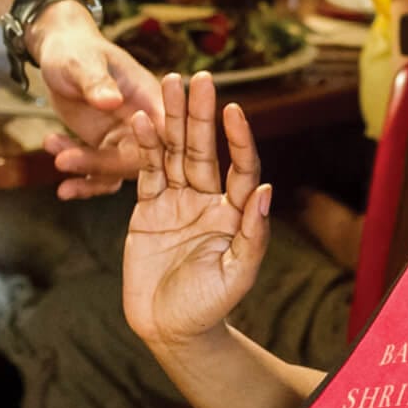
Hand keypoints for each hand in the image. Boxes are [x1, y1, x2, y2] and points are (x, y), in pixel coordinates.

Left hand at [29, 0, 164, 190]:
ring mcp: (124, 140)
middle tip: (64, 161)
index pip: (163, 132)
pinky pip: (96, 174)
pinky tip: (53, 156)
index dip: (148, 149)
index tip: (115, 154)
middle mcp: (144, 125)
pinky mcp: (104, 149)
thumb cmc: (75, 50)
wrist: (58, 56)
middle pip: (138, 160)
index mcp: (150, 100)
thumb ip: (97, 82)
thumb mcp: (83, 62)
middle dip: (102, 166)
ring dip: (86, 175)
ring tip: (57, 161)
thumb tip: (110, 100)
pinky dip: (76, 175)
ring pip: (115, 173)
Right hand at [123, 73, 270, 350]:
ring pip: (174, 153)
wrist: (171, 329)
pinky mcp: (149, 211)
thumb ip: (252, 235)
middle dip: (201, 115)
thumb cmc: (210, 306)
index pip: (241, 167)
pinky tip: (142, 121)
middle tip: (198, 78)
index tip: (233, 110)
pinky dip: (144, 148)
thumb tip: (265, 193)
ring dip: (171, 120)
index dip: (238, 140)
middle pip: (205, 150)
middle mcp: (208, 201)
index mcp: (235, 213)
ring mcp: (178, 203)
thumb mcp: (237, 274)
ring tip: (168, 83)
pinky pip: (147, 173)